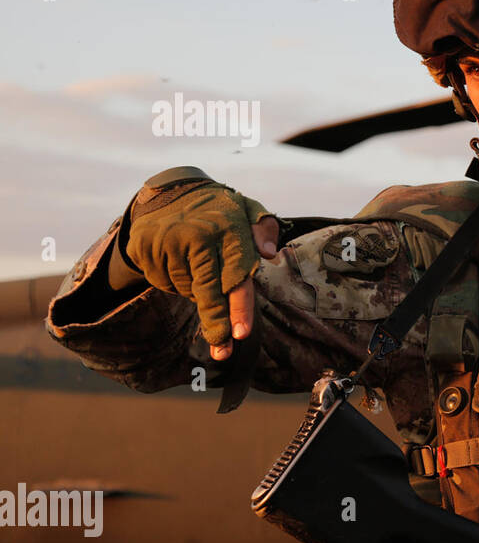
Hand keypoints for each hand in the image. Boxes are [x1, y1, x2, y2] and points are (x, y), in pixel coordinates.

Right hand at [122, 170, 277, 358]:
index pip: (236, 275)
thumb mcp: (248, 210)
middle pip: (207, 292)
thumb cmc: (219, 210)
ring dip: (195, 291)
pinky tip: (178, 261)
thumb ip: (265, 229)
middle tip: (222, 351)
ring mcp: (167, 242)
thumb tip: (269, 253)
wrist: (170, 190)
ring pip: (186, 290)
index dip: (238, 307)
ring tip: (198, 264)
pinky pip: (164, 283)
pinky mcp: (145, 248)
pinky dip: (175, 282)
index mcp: (229, 228)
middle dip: (215, 323)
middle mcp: (197, 236)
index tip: (239, 334)